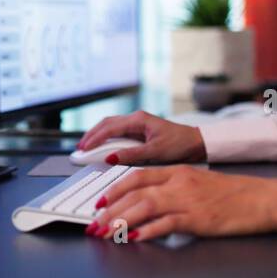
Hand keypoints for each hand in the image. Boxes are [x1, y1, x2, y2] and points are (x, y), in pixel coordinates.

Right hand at [77, 110, 206, 164]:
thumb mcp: (155, 151)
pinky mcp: (140, 131)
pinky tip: (102, 147)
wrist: (197, 142)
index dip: (94, 139)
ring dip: (98, 136)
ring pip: (111, 127)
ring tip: (87, 148)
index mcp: (138, 120)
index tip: (83, 149)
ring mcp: (138, 124)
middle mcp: (136, 119)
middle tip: (80, 149)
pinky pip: (118, 132)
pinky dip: (107, 139)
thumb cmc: (180, 144)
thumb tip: (109, 158)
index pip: (109, 127)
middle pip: (106, 124)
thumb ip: (131, 155)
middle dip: (91, 135)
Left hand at [84, 165, 276, 244]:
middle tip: (95, 221)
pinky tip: (135, 237)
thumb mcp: (200, 183)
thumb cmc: (235, 194)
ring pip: (145, 206)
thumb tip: (150, 201)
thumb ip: (175, 188)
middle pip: (135, 192)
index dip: (115, 188)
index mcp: (179, 171)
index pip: (138, 175)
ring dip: (121, 219)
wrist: (264, 198)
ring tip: (107, 231)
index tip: (101, 200)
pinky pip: (166, 223)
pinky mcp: (199, 218)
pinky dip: (148, 231)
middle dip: (110, 208)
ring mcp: (189, 200)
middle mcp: (180, 182)